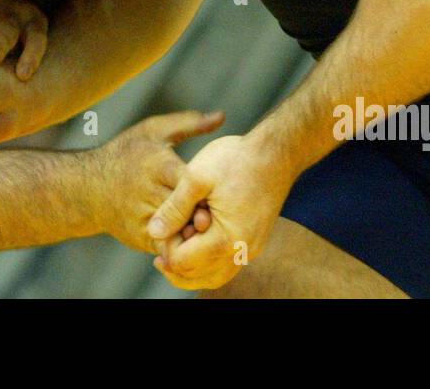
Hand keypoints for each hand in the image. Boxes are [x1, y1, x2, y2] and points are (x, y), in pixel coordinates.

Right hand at [90, 110, 224, 252]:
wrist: (87, 187)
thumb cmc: (127, 153)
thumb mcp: (154, 131)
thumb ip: (189, 124)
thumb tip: (222, 116)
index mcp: (157, 166)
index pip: (193, 182)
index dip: (212, 188)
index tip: (226, 187)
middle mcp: (150, 193)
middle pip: (191, 209)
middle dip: (210, 211)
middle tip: (230, 211)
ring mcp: (144, 218)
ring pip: (182, 231)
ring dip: (199, 230)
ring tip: (218, 225)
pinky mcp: (141, 237)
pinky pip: (170, 245)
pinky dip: (185, 243)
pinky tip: (198, 237)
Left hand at [147, 134, 291, 289]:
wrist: (276, 153)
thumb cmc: (236, 160)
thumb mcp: (196, 177)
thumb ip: (174, 208)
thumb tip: (153, 232)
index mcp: (226, 239)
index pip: (183, 262)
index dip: (166, 249)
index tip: (162, 227)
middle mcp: (242, 251)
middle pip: (199, 277)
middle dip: (175, 264)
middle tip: (160, 246)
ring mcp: (250, 248)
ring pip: (214, 276)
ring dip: (192, 267)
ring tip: (175, 247)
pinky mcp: (255, 241)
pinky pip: (227, 265)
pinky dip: (208, 261)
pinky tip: (196, 243)